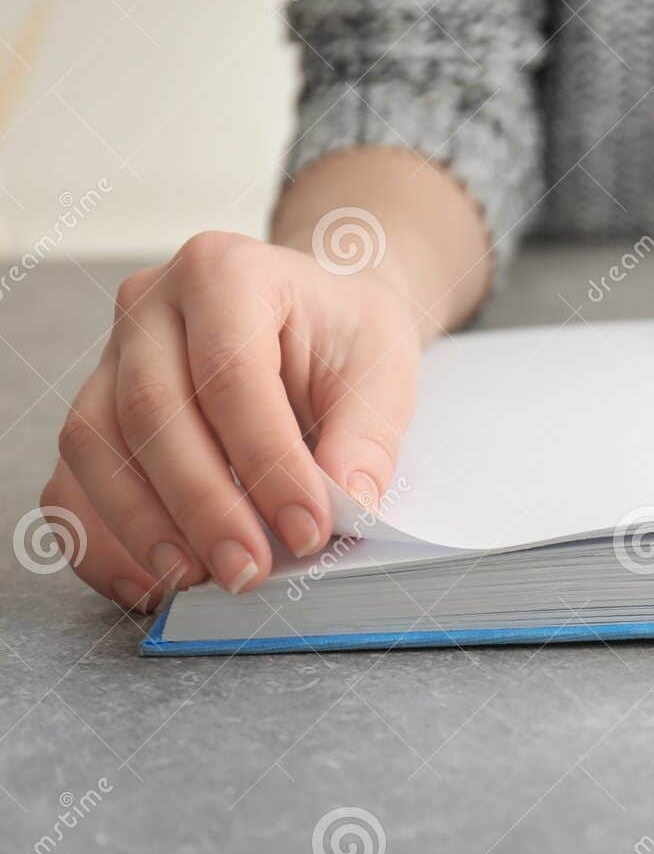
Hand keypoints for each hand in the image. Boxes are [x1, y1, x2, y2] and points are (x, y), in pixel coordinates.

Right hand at [39, 231, 422, 610]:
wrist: (315, 318)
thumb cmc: (345, 337)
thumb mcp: (383, 370)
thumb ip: (366, 438)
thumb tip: (345, 507)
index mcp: (227, 271)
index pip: (232, 373)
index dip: (267, 460)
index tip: (308, 529)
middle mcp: (151, 305)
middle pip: (152, 410)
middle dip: (202, 504)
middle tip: (250, 571)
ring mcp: (110, 356)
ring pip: (96, 445)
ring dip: (143, 526)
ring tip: (198, 581)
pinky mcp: (96, 411)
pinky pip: (70, 479)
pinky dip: (102, 538)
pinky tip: (146, 582)